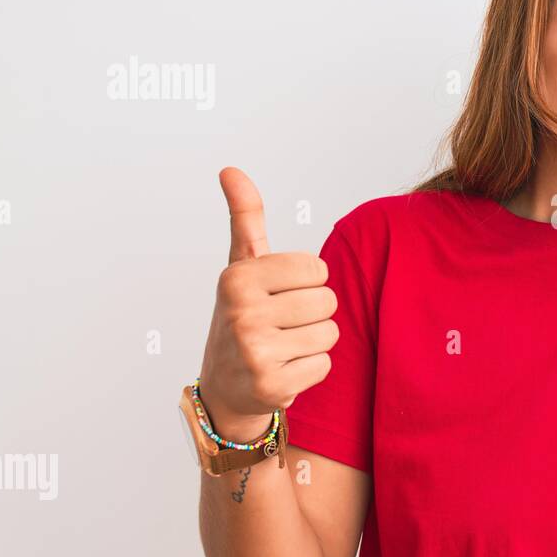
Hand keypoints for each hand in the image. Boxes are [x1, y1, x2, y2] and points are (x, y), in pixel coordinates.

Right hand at [197, 167, 338, 436]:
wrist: (226, 386)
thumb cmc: (243, 316)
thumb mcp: (243, 266)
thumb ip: (246, 218)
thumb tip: (231, 170)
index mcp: (237, 277)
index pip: (317, 269)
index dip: (308, 283)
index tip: (280, 295)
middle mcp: (241, 312)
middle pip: (327, 301)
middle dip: (313, 314)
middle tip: (282, 325)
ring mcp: (254, 351)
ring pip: (329, 333)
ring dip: (314, 342)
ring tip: (284, 346)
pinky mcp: (270, 385)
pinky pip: (324, 365)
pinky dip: (311, 370)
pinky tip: (284, 370)